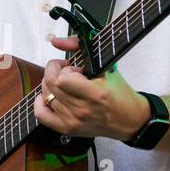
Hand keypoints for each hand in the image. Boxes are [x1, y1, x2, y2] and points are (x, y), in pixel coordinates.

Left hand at [34, 35, 148, 139]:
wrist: (129, 119)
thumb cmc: (119, 93)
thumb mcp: (106, 66)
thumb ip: (80, 46)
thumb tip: (55, 41)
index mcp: (94, 94)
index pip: (62, 79)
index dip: (64, 68)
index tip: (74, 67)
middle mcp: (82, 109)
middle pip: (50, 85)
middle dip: (54, 72)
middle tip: (67, 71)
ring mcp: (73, 121)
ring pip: (45, 96)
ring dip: (51, 85)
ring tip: (64, 84)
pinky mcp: (68, 129)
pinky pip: (42, 115)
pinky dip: (41, 103)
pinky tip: (50, 96)